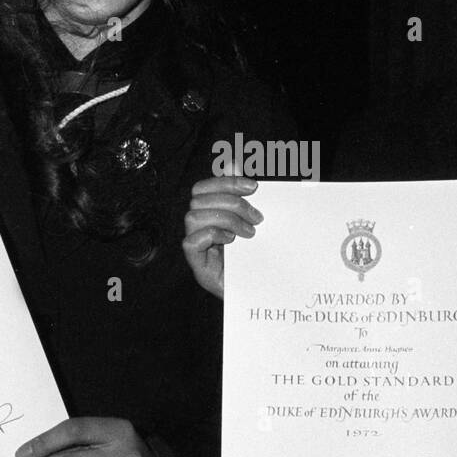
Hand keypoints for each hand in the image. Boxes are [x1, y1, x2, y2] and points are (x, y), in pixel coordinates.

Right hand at [182, 176, 261, 299]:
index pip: (204, 187)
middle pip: (198, 198)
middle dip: (232, 202)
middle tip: (258, 217)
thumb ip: (243, 193)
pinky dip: (212, 235)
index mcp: (211, 214)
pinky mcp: (199, 267)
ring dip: (226, 219)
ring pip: (193, 216)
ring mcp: (196, 248)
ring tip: (249, 233)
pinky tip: (232, 242)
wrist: (265, 295)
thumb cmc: (260, 257)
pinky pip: (191, 241)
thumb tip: (230, 162)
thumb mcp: (255, 221)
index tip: (254, 187)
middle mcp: (199, 229)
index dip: (226, 181)